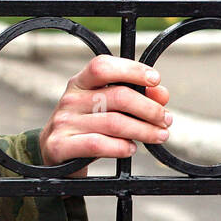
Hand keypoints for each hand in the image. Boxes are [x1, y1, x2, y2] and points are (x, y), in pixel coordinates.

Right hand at [39, 55, 172, 176]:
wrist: (55, 153)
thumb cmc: (88, 126)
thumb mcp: (108, 108)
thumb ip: (137, 97)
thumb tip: (161, 94)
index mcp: (80, 83)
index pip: (102, 66)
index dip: (132, 69)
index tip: (155, 80)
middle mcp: (70, 99)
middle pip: (119, 96)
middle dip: (150, 109)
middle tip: (166, 120)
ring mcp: (63, 122)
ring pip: (114, 123)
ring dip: (144, 131)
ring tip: (159, 136)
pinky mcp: (60, 145)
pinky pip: (98, 144)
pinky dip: (121, 147)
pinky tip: (131, 148)